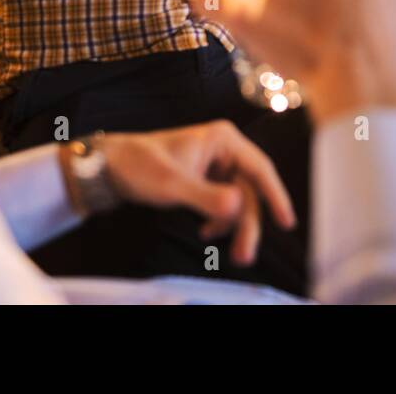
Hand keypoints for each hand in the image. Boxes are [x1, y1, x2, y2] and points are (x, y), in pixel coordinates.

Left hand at [99, 122, 295, 266]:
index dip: (276, 195)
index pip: (260, 168)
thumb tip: (240, 208)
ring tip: (233, 254)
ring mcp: (216, 166)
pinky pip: (224, 205)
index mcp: (223, 140)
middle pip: (249, 191)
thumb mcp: (172, 185)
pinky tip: (205, 232)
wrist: (109, 167)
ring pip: (239, 201)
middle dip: (248, 224)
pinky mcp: (206, 181)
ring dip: (235, 228)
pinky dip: (219, 221)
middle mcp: (224, 151)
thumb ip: (206, 197)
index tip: (286, 222)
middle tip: (245, 255)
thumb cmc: (138, 166)